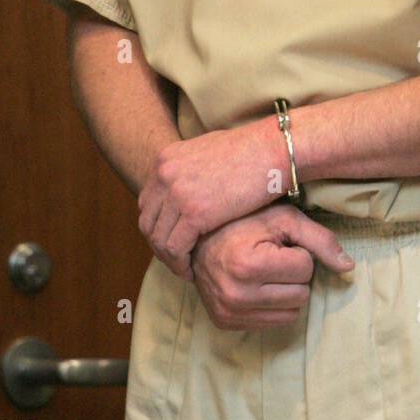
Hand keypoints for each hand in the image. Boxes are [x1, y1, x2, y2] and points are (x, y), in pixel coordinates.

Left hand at [138, 118, 282, 277]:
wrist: (272, 149)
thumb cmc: (251, 151)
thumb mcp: (207, 152)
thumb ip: (189, 170)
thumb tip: (187, 189)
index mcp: (166, 159)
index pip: (147, 203)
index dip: (158, 226)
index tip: (173, 240)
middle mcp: (165, 174)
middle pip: (148, 222)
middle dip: (160, 244)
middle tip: (178, 259)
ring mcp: (177, 192)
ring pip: (159, 239)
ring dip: (170, 258)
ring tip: (186, 268)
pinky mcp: (195, 211)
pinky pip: (176, 247)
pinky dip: (181, 263)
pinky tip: (193, 269)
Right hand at [191, 203, 354, 329]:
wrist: (197, 237)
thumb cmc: (245, 221)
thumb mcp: (284, 219)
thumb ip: (320, 239)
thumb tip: (348, 267)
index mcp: (249, 266)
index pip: (305, 269)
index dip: (298, 253)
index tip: (279, 243)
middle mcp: (236, 295)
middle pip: (301, 295)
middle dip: (294, 274)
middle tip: (273, 257)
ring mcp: (228, 312)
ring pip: (290, 313)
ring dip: (286, 291)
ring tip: (266, 271)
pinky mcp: (224, 323)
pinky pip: (271, 323)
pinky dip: (271, 305)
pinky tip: (256, 285)